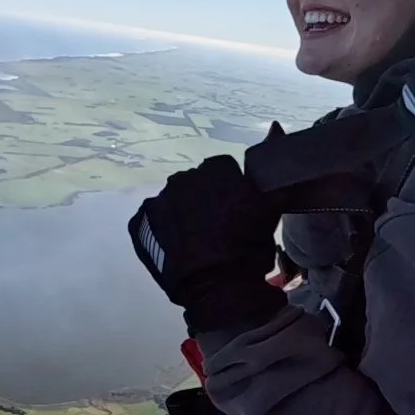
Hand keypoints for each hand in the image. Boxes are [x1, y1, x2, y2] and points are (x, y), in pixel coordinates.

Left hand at [129, 152, 285, 333]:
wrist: (219, 290)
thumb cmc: (249, 246)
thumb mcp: (270, 207)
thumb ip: (272, 162)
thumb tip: (275, 124)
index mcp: (212, 171)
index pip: (221, 171)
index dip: (230, 192)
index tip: (237, 213)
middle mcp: (181, 179)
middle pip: (195, 185)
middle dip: (204, 200)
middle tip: (218, 229)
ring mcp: (157, 202)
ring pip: (174, 202)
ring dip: (182, 215)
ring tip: (196, 242)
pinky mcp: (139, 225)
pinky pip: (152, 221)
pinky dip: (162, 230)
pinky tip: (177, 249)